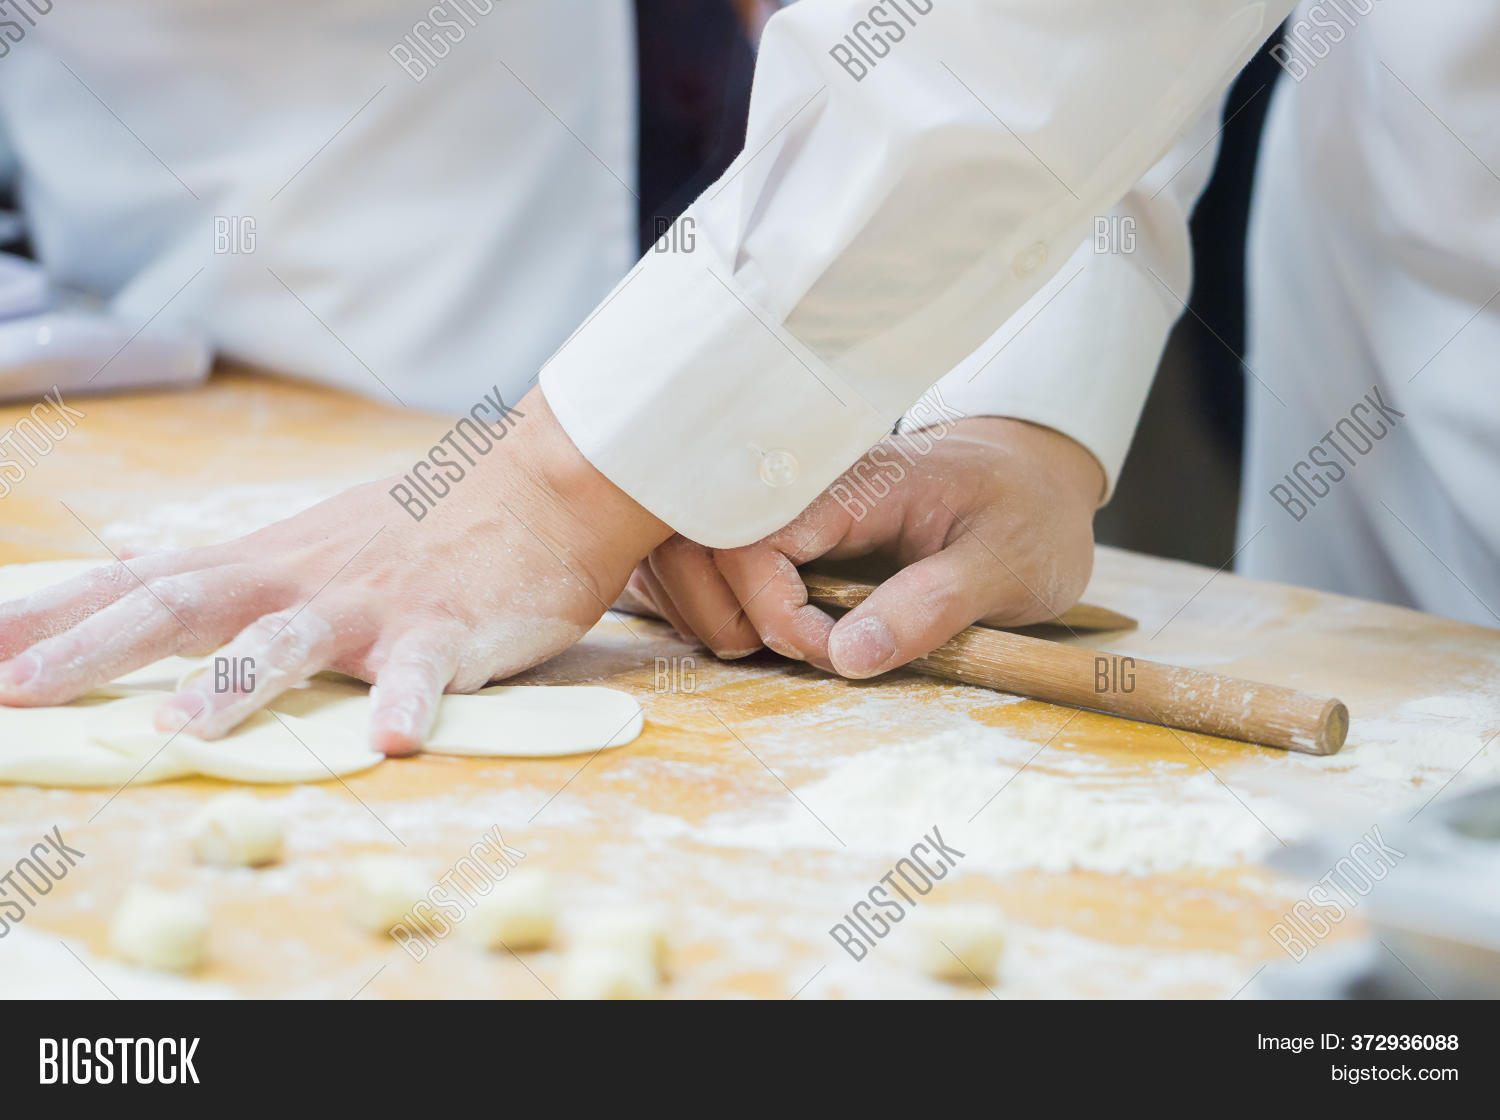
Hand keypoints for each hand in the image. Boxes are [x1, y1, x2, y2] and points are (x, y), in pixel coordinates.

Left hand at [0, 389, 669, 753]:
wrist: (541, 480)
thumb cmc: (425, 521)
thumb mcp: (310, 538)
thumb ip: (222, 566)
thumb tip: (125, 568)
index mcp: (263, 563)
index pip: (134, 587)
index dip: (48, 622)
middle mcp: (300, 579)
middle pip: (180, 608)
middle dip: (91, 652)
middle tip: (13, 695)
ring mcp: (372, 603)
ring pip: (288, 642)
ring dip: (232, 686)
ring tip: (177, 733)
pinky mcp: (449, 626)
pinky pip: (424, 669)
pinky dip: (405, 703)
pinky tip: (389, 741)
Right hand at [626, 417, 1101, 676]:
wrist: (1033, 479)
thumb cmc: (1025, 513)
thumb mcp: (1008, 563)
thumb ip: (932, 604)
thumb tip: (851, 656)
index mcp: (854, 478)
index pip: (757, 534)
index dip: (775, 610)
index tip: (832, 652)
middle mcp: (801, 479)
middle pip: (694, 537)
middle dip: (723, 614)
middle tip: (794, 653)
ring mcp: (780, 498)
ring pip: (683, 547)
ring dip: (707, 610)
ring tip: (777, 645)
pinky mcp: (774, 521)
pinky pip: (700, 555)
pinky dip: (705, 600)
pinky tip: (751, 629)